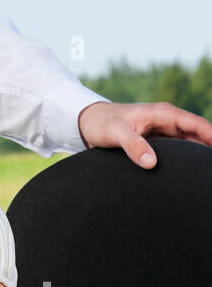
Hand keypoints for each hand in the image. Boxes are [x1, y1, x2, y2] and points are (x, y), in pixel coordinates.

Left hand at [77, 100, 211, 168]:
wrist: (87, 123)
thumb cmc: (101, 123)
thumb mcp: (115, 133)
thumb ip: (132, 146)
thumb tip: (152, 163)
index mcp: (162, 113)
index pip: (196, 124)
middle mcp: (167, 121)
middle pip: (198, 135)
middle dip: (209, 148)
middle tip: (211, 170)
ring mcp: (164, 132)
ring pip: (190, 144)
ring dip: (199, 155)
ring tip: (206, 173)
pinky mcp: (158, 142)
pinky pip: (179, 150)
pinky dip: (187, 159)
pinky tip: (192, 173)